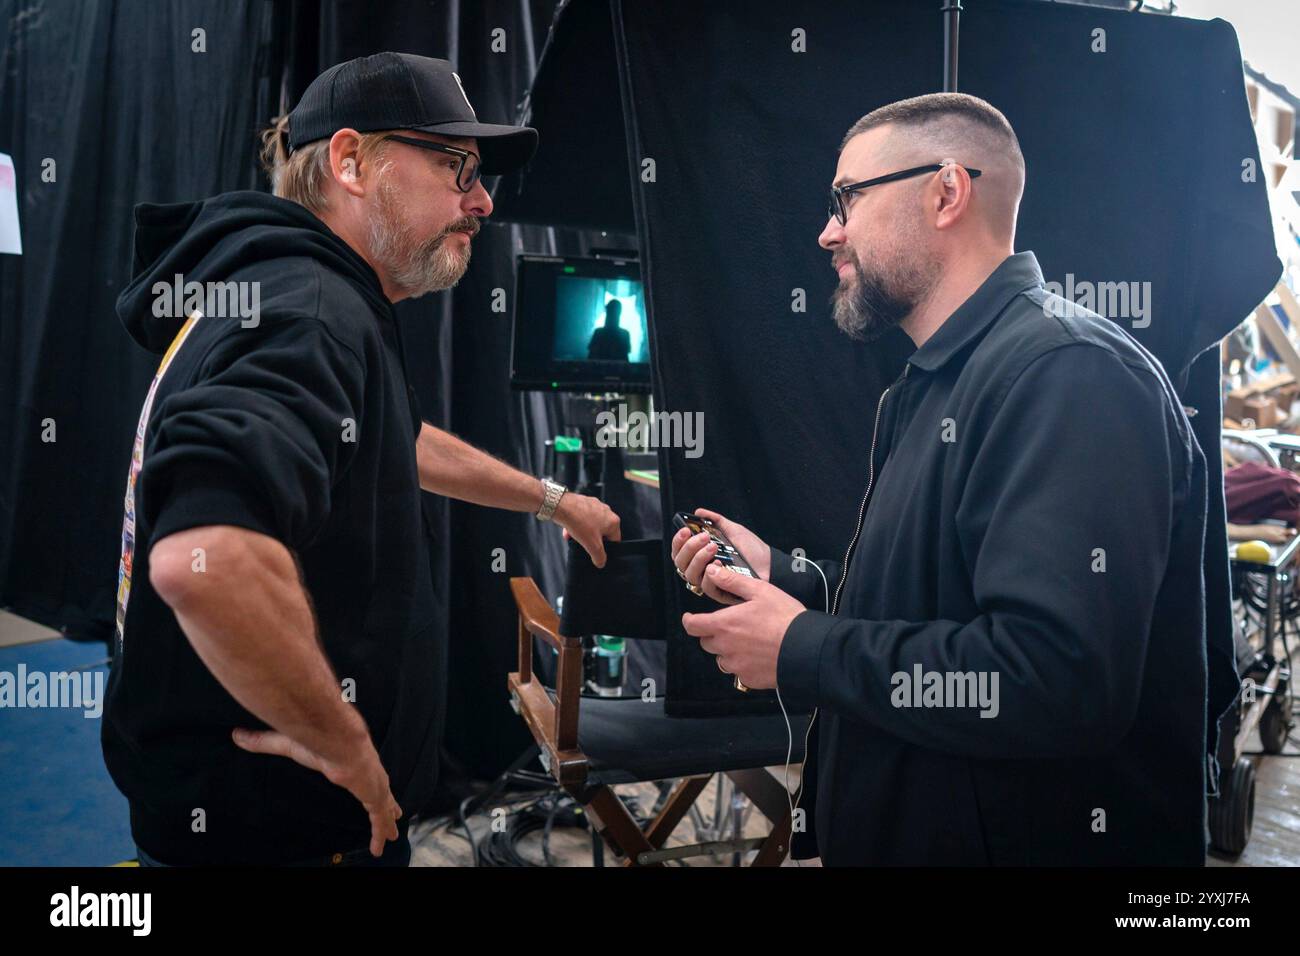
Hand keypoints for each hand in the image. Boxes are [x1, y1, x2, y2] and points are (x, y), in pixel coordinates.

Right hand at [233, 728, 401, 856]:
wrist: (338, 739)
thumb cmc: (316, 739)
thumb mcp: (286, 744)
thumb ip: (263, 741)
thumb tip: (237, 735)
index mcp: (349, 761)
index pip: (358, 773)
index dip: (363, 780)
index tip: (365, 784)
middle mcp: (366, 773)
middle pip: (379, 792)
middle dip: (386, 804)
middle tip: (394, 813)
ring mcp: (374, 784)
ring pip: (384, 808)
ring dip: (387, 823)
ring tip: (393, 836)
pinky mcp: (375, 795)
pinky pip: (380, 819)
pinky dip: (380, 833)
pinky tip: (380, 847)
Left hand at [554, 491, 621, 567]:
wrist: (563, 506)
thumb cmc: (580, 523)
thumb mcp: (592, 545)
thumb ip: (599, 557)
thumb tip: (601, 563)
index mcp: (613, 521)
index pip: (614, 540)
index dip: (606, 549)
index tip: (596, 552)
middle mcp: (607, 511)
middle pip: (602, 532)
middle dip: (591, 540)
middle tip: (583, 545)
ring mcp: (595, 505)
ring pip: (591, 525)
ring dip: (582, 533)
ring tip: (573, 538)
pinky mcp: (584, 502)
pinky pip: (582, 517)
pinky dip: (576, 524)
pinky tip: (567, 531)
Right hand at [670, 508, 771, 604]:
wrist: (769, 562)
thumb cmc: (751, 548)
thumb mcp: (732, 530)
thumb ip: (715, 521)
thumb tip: (699, 512)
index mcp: (700, 555)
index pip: (679, 551)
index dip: (678, 541)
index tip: (685, 530)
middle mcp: (702, 569)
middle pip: (680, 563)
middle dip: (689, 548)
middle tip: (704, 537)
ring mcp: (710, 582)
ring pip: (690, 575)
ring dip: (699, 559)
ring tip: (714, 546)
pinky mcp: (720, 593)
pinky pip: (706, 588)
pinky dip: (709, 575)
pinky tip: (718, 563)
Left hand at [680, 563, 804, 688]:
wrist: (806, 648)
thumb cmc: (785, 618)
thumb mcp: (760, 591)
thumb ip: (732, 582)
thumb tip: (712, 572)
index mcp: (724, 625)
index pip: (693, 626)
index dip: (689, 620)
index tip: (691, 618)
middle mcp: (725, 647)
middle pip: (706, 642)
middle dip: (713, 634)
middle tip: (731, 626)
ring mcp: (736, 665)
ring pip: (721, 658)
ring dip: (727, 650)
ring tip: (748, 641)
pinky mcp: (748, 678)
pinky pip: (738, 672)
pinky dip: (743, 664)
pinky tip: (758, 655)